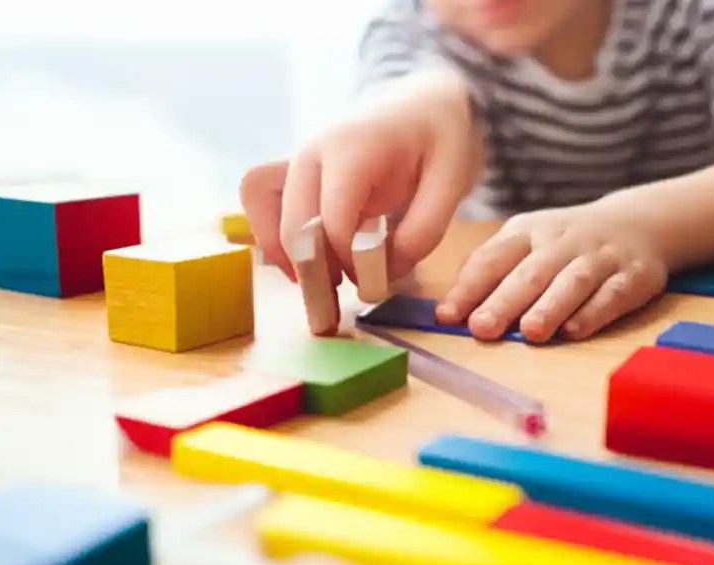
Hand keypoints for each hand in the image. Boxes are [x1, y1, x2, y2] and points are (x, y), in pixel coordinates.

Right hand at [239, 68, 481, 284]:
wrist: (425, 98)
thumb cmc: (442, 135)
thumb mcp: (452, 180)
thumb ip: (423, 230)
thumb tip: (382, 275)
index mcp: (352, 148)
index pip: (334, 221)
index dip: (350, 263)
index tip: (376, 286)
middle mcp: (312, 150)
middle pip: (293, 223)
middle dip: (313, 274)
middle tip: (332, 317)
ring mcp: (297, 157)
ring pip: (260, 206)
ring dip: (282, 254)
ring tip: (315, 288)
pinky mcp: (294, 170)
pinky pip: (262, 199)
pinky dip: (273, 235)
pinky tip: (305, 267)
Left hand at [436, 203, 668, 342]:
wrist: (638, 222)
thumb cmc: (568, 242)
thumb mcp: (528, 240)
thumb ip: (493, 267)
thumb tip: (451, 308)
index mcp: (528, 231)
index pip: (493, 258)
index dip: (469, 287)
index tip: (447, 315)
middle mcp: (562, 241)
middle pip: (531, 272)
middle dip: (505, 300)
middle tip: (482, 327)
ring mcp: (599, 258)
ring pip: (572, 281)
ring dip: (550, 306)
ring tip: (530, 331)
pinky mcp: (632, 276)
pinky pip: (611, 294)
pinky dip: (593, 313)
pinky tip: (574, 331)